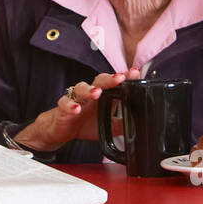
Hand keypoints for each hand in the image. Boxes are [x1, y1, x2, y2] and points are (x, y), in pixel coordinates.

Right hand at [15, 68, 141, 150]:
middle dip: (110, 78)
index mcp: (103, 96)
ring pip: (81, 88)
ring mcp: (76, 99)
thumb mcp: (109, 126)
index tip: (135, 72)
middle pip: (99, 80)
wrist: (62, 130)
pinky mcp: (63, 108)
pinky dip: (70, 106)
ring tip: (97, 93)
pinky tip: (76, 109)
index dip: (125, 77)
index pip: (115, 83)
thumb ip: (124, 124)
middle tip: (119, 78)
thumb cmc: (85, 124)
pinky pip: (65, 103)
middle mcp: (90, 94)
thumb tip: (141, 125)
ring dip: (89, 89)